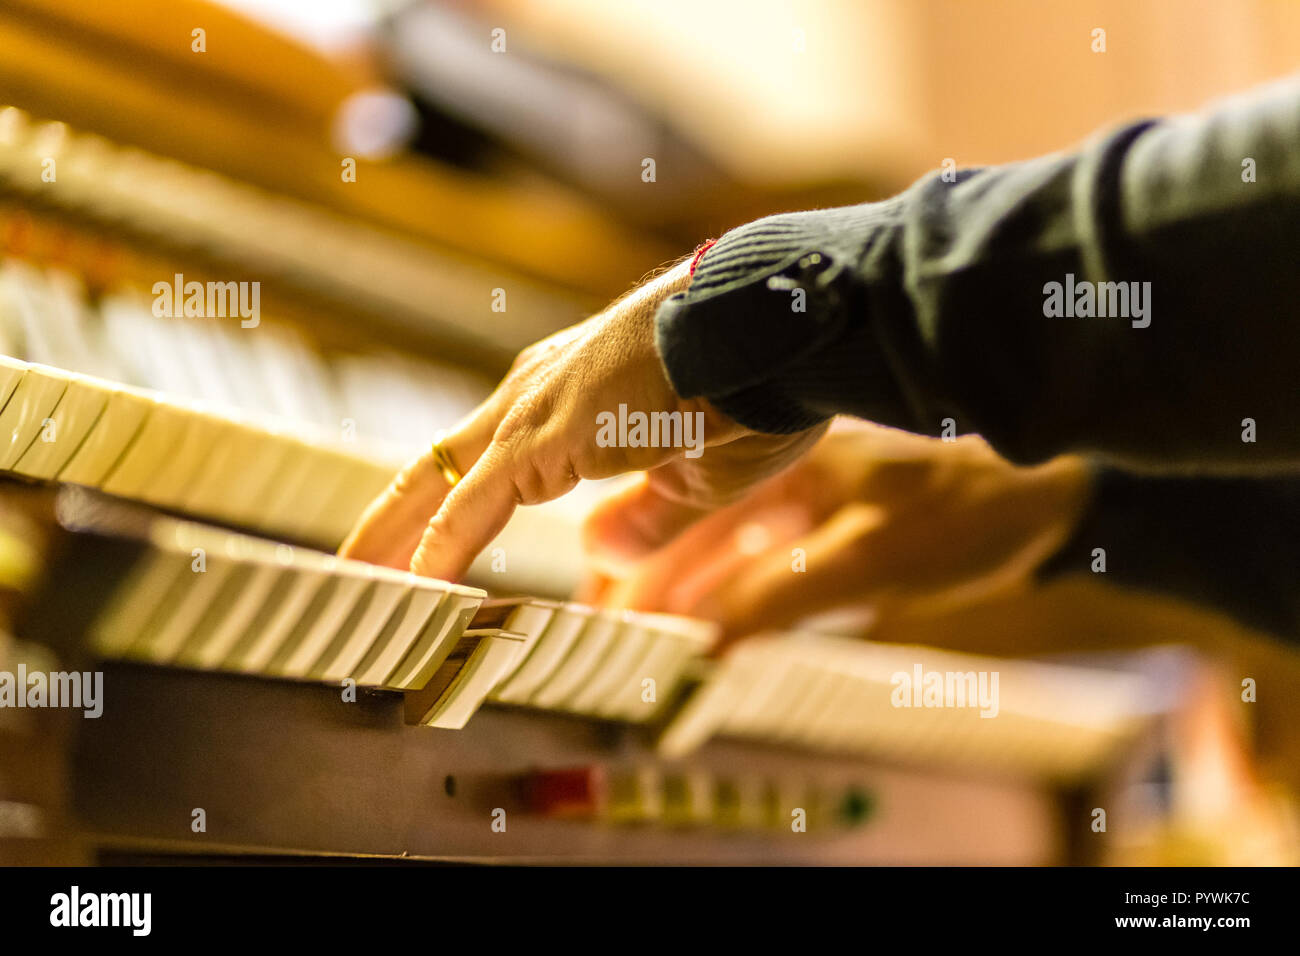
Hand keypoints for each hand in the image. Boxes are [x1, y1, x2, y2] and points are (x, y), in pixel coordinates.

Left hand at [339, 259, 825, 580]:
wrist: (776, 332)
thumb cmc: (754, 388)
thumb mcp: (695, 473)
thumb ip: (641, 514)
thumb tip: (598, 551)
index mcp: (571, 399)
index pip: (485, 462)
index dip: (451, 509)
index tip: (424, 551)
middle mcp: (537, 395)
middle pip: (439, 465)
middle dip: (393, 520)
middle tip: (351, 566)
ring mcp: (534, 409)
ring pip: (439, 481)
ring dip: (397, 538)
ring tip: (352, 584)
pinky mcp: (543, 433)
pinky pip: (473, 504)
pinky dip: (441, 549)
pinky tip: (414, 587)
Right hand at [582, 419, 1091, 646]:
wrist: (1057, 484)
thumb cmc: (975, 508)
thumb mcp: (874, 558)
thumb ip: (780, 594)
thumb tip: (698, 638)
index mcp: (779, 455)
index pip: (672, 514)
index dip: (622, 564)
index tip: (585, 605)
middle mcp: (777, 457)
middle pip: (673, 516)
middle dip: (625, 568)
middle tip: (587, 615)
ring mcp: (798, 479)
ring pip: (703, 528)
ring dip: (660, 574)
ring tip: (621, 616)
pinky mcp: (821, 501)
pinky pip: (743, 536)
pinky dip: (708, 570)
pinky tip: (688, 596)